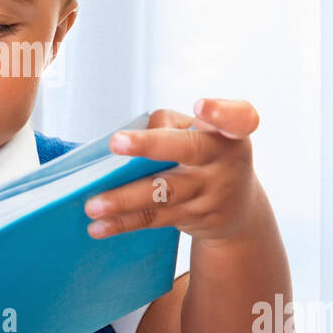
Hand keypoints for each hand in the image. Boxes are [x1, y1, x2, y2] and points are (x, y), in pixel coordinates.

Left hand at [82, 99, 260, 246]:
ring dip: (124, 198)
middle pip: (188, 150)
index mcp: (229, 132)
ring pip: (163, 192)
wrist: (240, 209)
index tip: (199, 105)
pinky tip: (99, 226)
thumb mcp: (204, 134)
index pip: (237, 118)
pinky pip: (154, 217)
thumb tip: (127, 143)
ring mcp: (210, 192)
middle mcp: (223, 160)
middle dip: (151, 146)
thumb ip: (172, 126)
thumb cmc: (209, 155)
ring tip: (93, 204)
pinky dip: (124, 222)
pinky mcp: (195, 218)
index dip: (220, 112)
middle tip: (116, 142)